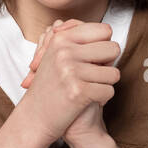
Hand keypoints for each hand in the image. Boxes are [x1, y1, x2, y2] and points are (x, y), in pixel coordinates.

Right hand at [16, 18, 120, 147]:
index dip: (105, 45)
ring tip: (88, 89)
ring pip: (114, 73)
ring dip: (105, 84)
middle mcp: (65, 52)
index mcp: (61, 39)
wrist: (34, 118)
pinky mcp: (78, 91)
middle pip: (113, 48)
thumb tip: (105, 30)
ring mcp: (70, 71)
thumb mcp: (57, 56)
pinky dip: (102, 99)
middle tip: (93, 75)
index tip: (94, 57)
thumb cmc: (50, 87)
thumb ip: (78, 40)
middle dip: (108, 64)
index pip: (104, 30)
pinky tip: (87, 101)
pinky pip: (109, 91)